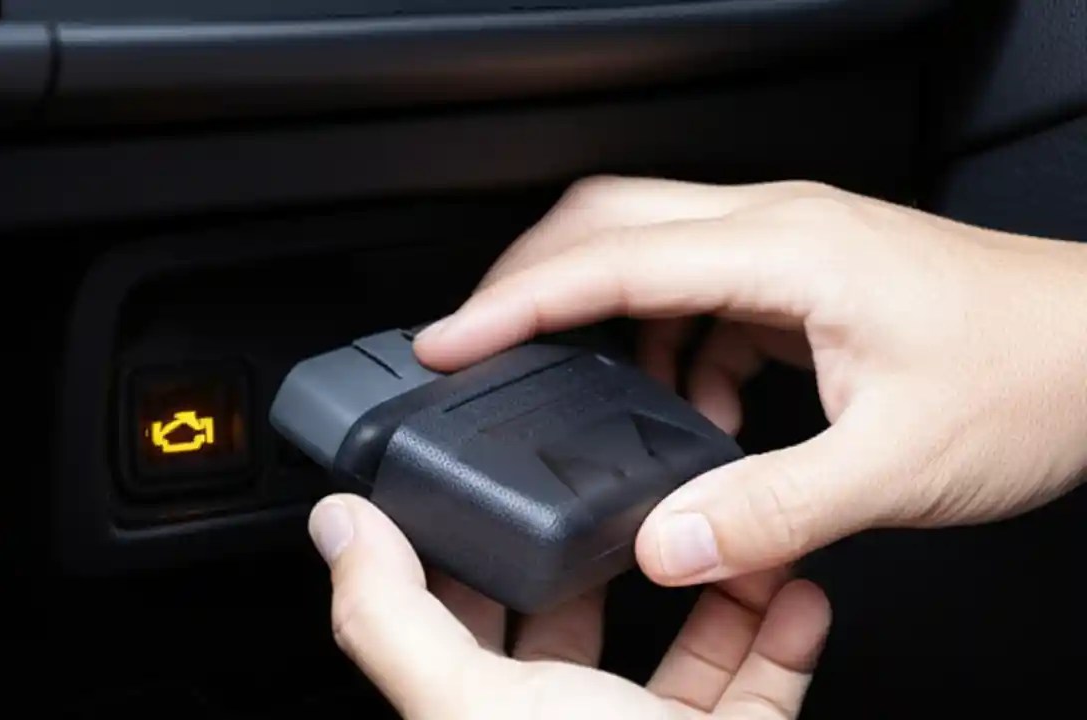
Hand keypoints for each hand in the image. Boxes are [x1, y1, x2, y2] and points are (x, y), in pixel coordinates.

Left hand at [308, 494, 830, 718]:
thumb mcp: (467, 709)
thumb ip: (391, 615)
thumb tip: (336, 527)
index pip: (459, 620)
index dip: (476, 548)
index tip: (504, 479)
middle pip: (574, 625)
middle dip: (606, 554)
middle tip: (627, 490)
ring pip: (678, 653)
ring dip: (712, 589)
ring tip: (731, 531)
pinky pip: (757, 693)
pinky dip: (779, 642)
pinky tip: (795, 598)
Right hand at [413, 176, 1086, 586]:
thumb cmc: (1039, 378)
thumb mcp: (899, 465)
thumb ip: (769, 508)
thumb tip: (665, 544)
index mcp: (784, 251)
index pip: (608, 261)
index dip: (512, 304)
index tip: (447, 342)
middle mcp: (778, 227)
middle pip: (607, 219)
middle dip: (531, 281)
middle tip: (482, 349)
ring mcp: (792, 243)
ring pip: (649, 250)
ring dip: (605, 320)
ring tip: (601, 403)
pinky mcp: (807, 273)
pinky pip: (698, 290)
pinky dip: (668, 345)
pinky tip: (696, 407)